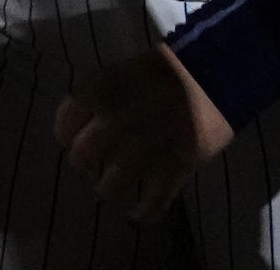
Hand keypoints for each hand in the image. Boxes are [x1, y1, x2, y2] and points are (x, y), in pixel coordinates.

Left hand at [52, 43, 233, 221]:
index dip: (68, 137)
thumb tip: (85, 124)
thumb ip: (98, 97)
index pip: (63, 126)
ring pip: (110, 189)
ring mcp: (142, 149)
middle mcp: (113, 122)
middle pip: (81, 160)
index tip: (74, 142)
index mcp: (98, 92)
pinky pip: (151, 204)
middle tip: (95, 167)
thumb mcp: (120, 71)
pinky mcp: (174, 169)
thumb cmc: (166, 67)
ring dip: (111, 192)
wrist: (216, 73)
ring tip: (117, 189)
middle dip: (85, 167)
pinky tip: (140, 213)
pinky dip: (143, 213)